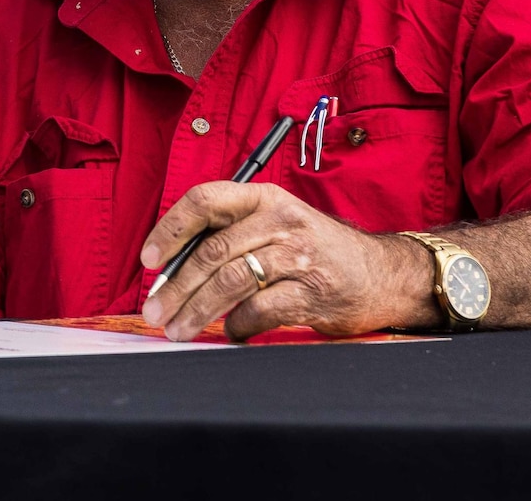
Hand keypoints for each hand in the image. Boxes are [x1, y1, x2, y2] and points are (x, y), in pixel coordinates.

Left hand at [137, 181, 432, 340]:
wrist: (382, 274)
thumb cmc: (316, 251)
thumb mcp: (276, 224)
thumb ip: (231, 235)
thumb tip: (171, 268)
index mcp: (264, 197)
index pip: (204, 200)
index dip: (170, 229)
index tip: (148, 259)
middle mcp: (280, 219)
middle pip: (212, 251)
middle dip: (175, 286)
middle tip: (154, 312)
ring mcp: (298, 255)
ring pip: (230, 281)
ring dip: (197, 310)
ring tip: (178, 330)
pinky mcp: (312, 291)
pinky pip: (260, 309)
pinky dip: (238, 326)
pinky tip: (232, 333)